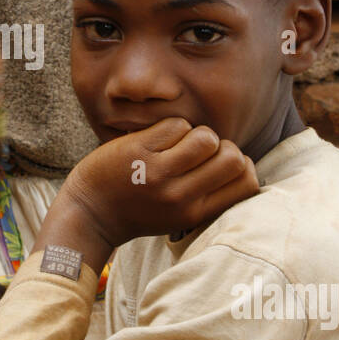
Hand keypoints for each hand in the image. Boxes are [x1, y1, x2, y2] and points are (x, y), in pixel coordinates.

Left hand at [62, 117, 259, 254]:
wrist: (90, 212)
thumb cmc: (141, 209)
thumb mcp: (179, 215)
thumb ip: (208, 195)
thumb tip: (242, 162)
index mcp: (195, 214)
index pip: (248, 185)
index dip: (244, 166)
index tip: (223, 164)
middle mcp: (180, 197)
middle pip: (233, 157)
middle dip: (223, 146)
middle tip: (201, 152)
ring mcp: (158, 174)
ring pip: (206, 137)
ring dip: (197, 133)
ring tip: (180, 143)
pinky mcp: (138, 152)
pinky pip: (176, 124)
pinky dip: (172, 126)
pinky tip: (158, 138)